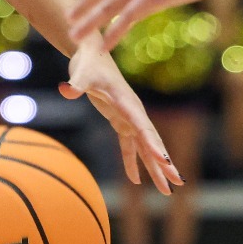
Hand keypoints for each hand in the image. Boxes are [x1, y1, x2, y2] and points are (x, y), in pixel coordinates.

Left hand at [59, 39, 184, 193]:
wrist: (92, 53)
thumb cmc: (88, 61)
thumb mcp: (81, 73)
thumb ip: (76, 84)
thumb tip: (65, 89)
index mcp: (127, 102)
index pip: (143, 127)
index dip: (153, 145)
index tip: (164, 161)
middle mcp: (133, 112)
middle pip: (152, 141)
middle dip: (164, 163)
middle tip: (177, 183)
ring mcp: (128, 117)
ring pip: (145, 146)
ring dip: (155, 168)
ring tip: (167, 190)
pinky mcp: (120, 120)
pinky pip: (129, 145)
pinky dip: (132, 162)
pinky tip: (135, 181)